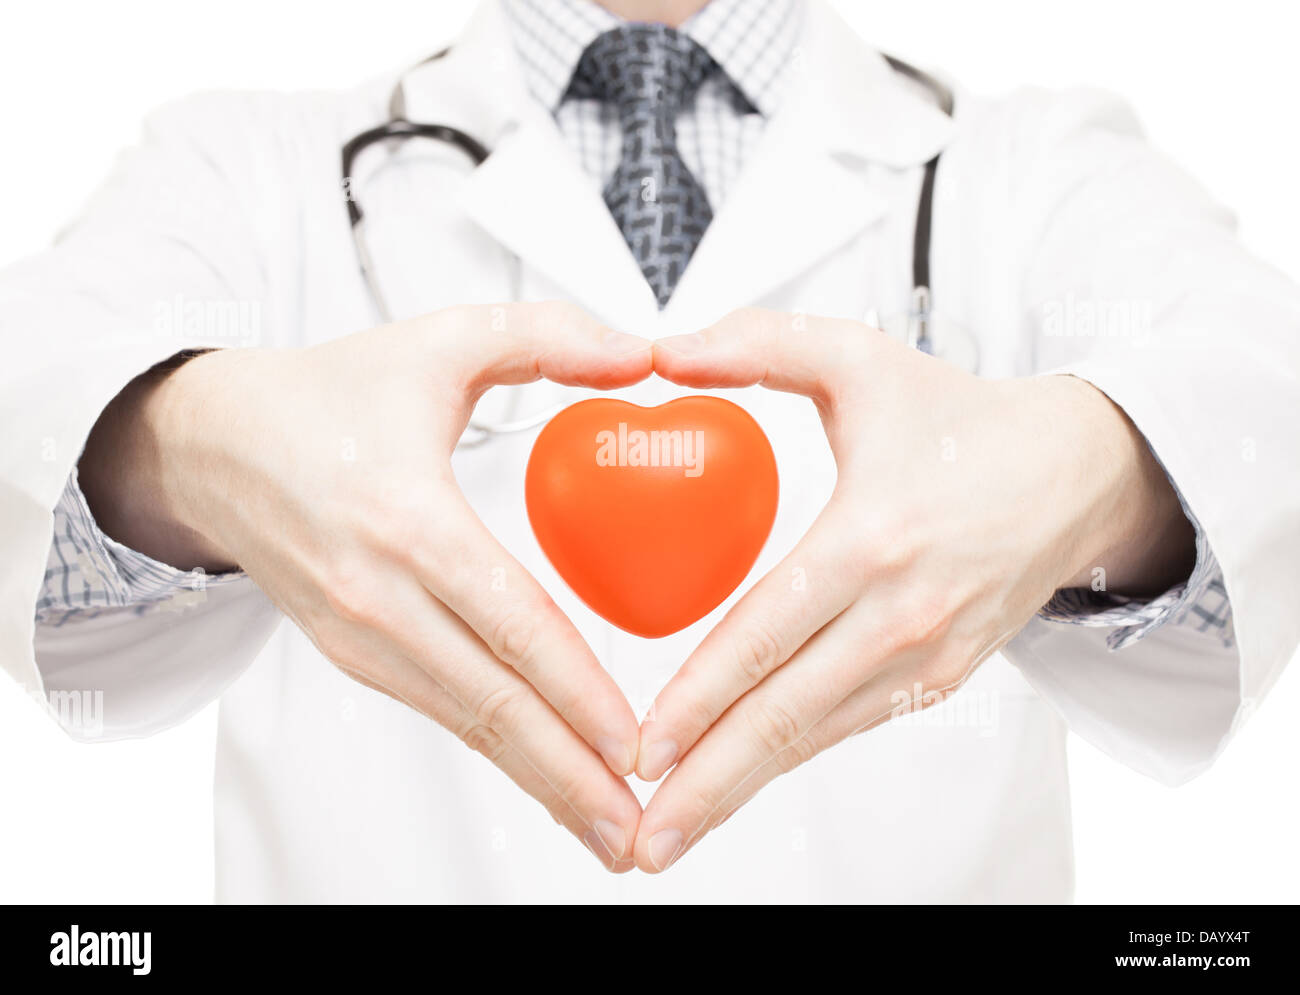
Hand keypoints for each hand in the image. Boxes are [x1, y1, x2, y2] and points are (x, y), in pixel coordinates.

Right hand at [79, 301, 651, 869]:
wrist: (215, 446)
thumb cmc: (330, 396)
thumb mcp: (441, 342)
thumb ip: (548, 337)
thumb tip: (642, 357)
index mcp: (407, 521)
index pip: (510, 625)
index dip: (575, 691)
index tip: (635, 744)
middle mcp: (379, 597)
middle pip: (491, 706)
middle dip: (569, 779)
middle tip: (637, 833)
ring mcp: (361, 637)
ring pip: (468, 725)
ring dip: (540, 783)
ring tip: (608, 829)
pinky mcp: (355, 655)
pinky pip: (442, 711)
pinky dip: (500, 752)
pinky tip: (548, 778)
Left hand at [631, 308, 1193, 871]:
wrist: (1074, 473)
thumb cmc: (959, 420)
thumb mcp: (856, 357)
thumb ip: (755, 345)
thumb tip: (660, 352)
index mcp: (872, 538)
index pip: (767, 636)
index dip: (700, 699)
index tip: (643, 749)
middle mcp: (901, 614)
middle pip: (785, 717)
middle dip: (707, 785)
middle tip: (642, 837)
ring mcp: (925, 659)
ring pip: (813, 741)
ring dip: (740, 791)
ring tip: (672, 832)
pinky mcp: (939, 681)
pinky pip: (846, 729)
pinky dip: (787, 763)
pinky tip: (736, 785)